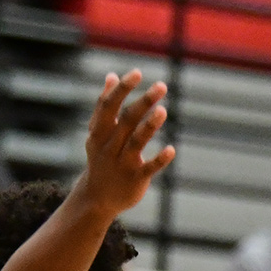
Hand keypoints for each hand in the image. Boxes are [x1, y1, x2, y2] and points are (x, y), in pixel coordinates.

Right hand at [80, 70, 176, 215]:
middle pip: (126, 120)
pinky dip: (160, 159)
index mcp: (99, 132)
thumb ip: (104, 106)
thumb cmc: (101, 158)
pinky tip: (171, 150)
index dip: (122, 89)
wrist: (98, 197)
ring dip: (149, 126)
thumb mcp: (98, 133)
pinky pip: (149, 168)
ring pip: (136, 142)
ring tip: (163, 110)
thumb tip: (111, 76)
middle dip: (143, 102)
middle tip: (162, 86)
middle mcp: (109, 146)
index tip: (137, 73)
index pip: (109, 106)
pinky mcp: (135, 179)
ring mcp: (122, 163)